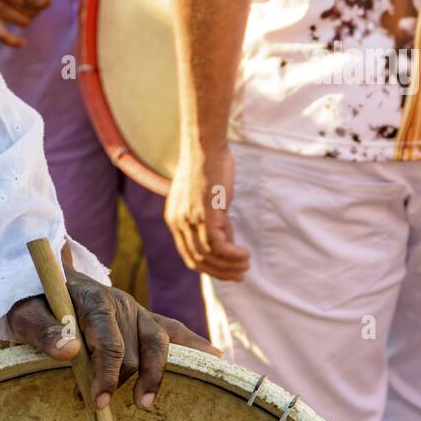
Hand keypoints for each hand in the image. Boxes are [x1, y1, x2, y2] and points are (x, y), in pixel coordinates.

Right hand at [0, 0, 49, 47]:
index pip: (41, 0)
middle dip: (35, 8)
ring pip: (24, 23)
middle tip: (29, 2)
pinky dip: (15, 42)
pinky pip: (4, 37)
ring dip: (26, 18)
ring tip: (20, 10)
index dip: (45, 1)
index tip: (42, 0)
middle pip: (34, 12)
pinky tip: (23, 43)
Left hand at [4, 269, 218, 410]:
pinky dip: (194, 344)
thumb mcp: (24, 316)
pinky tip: (214, 357)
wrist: (41, 282)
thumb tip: (70, 351)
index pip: (111, 343)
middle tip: (95, 405)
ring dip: (154, 375)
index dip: (106, 375)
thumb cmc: (31, 303)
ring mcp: (136, 310)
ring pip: (158, 344)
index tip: (97, 403)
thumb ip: (43, 332)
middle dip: (118, 380)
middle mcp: (122, 303)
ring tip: (144, 404)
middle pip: (134, 350)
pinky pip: (173, 330)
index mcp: (95, 301)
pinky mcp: (142, 319)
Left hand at [165, 146, 249, 279]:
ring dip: (229, 265)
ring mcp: (190, 220)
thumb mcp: (207, 198)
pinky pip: (217, 246)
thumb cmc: (209, 165)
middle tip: (239, 276)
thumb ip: (213, 218)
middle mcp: (178, 223)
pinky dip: (232, 255)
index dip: (208, 267)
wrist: (205, 144)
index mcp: (175, 220)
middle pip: (197, 260)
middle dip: (219, 272)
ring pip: (208, 256)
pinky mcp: (204, 215)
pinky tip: (244, 255)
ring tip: (245, 266)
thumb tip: (227, 238)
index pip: (189, 254)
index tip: (225, 271)